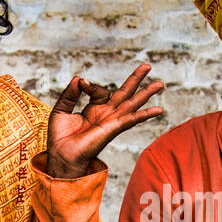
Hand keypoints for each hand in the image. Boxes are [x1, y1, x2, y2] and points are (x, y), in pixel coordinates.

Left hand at [45, 64, 163, 177]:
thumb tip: (79, 79)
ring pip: (132, 103)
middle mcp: (106, 114)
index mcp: (94, 109)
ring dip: (147, 93)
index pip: (100, 91)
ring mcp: (112, 121)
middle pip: (125, 93)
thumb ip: (70, 93)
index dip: (90, 85)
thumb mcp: (61, 109)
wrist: (62, 156)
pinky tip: (158, 110)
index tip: (81, 83)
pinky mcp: (113, 128)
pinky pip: (132, 119)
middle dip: (136, 79)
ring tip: (160, 84)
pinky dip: (145, 114)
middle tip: (147, 66)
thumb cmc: (60, 138)